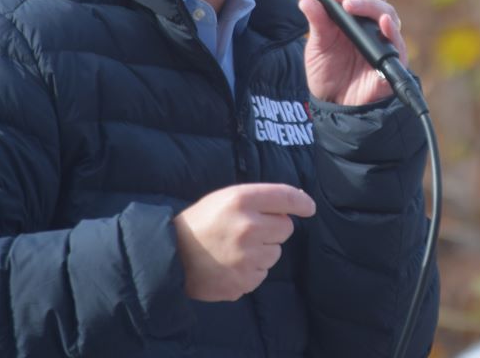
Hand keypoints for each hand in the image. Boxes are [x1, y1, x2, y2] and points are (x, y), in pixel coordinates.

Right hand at [173, 183, 315, 301]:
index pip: (285, 197)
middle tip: (249, 230)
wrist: (170, 256)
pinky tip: (231, 264)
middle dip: (273, 228)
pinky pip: (262, 273)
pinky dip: (252, 270)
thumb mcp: (226, 198)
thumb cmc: (202, 222)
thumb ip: (260, 199)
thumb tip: (300, 204)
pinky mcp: (243, 281)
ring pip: (276, 253)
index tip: (308, 208)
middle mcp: (248, 227)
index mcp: (241, 200)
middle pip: (285, 228)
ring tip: (236, 249)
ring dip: (263, 251)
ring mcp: (246, 257)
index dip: (301, 202)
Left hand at [298, 0, 407, 106]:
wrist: (335, 105)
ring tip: (348, 6)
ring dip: (368, 3)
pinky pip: (397, 39)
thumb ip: (316, 23)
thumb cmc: (328, 72)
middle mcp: (370, 19)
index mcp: (352, 10)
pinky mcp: (393, 57)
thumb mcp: (316, 46)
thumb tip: (306, 1)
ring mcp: (383, 36)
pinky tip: (382, 22)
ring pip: (385, 9)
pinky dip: (390, 28)